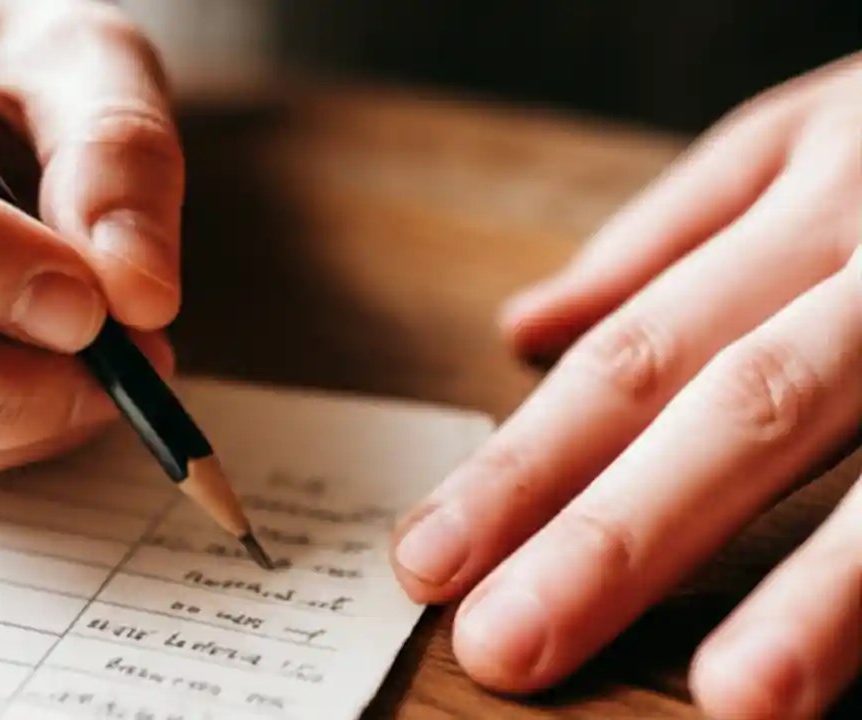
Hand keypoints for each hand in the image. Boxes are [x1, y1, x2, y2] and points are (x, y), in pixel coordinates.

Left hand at [392, 53, 860, 717]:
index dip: (527, 465)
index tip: (432, 558)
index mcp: (818, 202)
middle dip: (615, 540)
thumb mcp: (814, 136)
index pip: (636, 356)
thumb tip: (523, 328)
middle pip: (737, 413)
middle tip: (505, 644)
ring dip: (823, 596)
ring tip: (733, 701)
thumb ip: (667, 234)